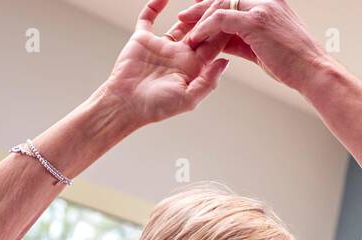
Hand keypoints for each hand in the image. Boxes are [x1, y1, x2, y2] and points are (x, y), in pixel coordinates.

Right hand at [97, 0, 232, 127]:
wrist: (126, 104)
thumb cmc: (157, 107)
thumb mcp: (188, 99)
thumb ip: (208, 81)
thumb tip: (225, 61)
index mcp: (193, 68)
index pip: (213, 45)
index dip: (223, 31)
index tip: (235, 16)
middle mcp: (180, 54)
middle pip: (200, 30)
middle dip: (211, 15)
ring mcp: (162, 45)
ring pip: (180, 22)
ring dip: (189, 9)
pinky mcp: (143, 39)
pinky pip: (149, 18)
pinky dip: (154, 5)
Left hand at [177, 0, 328, 92]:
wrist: (313, 71)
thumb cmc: (294, 64)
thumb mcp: (263, 48)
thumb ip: (241, 40)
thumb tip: (221, 43)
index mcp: (270, 2)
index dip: (212, 5)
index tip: (196, 12)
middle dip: (201, 7)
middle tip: (184, 18)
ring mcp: (261, 7)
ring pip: (220, 5)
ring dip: (200, 17)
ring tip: (186, 29)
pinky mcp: (256, 20)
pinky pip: (221, 19)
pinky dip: (206, 28)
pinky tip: (197, 39)